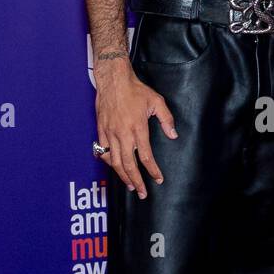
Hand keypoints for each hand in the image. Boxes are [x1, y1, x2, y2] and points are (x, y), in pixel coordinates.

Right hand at [93, 59, 175, 198]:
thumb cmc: (135, 90)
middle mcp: (123, 134)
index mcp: (138, 128)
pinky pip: (103, 151)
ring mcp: (110, 133)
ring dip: (122, 176)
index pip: (146, 156)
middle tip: (142, 193)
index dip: (152, 171)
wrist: (113, 80)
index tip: (158, 180)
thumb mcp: (156, 101)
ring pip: (115, 161)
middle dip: (136, 181)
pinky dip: (108, 162)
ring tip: (130, 185)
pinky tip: (114, 167)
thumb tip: (173, 135)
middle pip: (129, 165)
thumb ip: (167, 119)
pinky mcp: (101, 130)